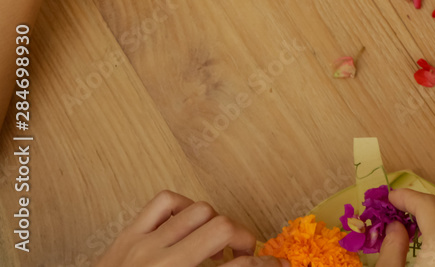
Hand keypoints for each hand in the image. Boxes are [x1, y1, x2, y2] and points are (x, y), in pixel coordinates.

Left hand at [95, 190, 287, 266]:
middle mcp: (162, 265)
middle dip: (244, 238)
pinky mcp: (127, 236)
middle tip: (245, 253)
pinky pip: (164, 202)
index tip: (278, 264)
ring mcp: (142, 246)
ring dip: (214, 223)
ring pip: (199, 210)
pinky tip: (186, 224)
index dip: (268, 264)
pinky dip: (182, 207)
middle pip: (222, 227)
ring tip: (214, 242)